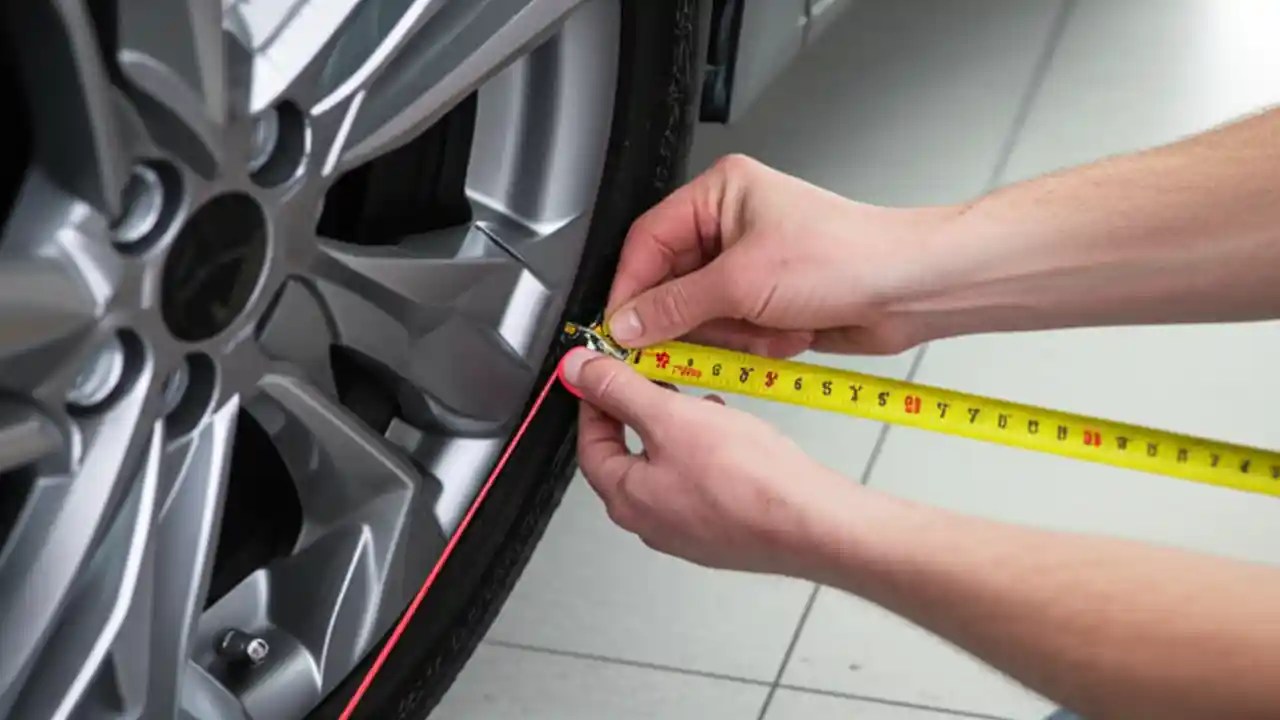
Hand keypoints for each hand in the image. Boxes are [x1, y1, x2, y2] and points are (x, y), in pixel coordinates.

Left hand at [562, 348, 858, 575]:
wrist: (812, 523)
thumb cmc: (747, 481)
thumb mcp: (671, 417)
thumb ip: (621, 390)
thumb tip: (581, 371)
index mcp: (626, 499)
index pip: (591, 444)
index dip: (595, 401)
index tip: (604, 373)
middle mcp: (652, 522)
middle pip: (629, 456)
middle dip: (640, 411)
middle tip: (654, 377)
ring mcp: (690, 530)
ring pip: (668, 466)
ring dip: (677, 428)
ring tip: (698, 400)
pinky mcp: (725, 529)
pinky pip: (702, 480)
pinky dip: (707, 450)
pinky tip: (732, 432)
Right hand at [606, 154, 958, 355]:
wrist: (911, 290)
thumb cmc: (847, 258)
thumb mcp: (743, 282)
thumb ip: (674, 307)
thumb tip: (628, 323)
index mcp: (720, 195)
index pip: (648, 241)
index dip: (630, 288)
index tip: (619, 328)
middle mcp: (732, 226)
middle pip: (672, 284)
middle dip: (692, 320)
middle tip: (689, 345)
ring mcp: (752, 266)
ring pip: (702, 317)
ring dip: (734, 335)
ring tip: (767, 331)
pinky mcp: (769, 302)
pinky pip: (734, 334)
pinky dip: (756, 344)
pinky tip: (787, 337)